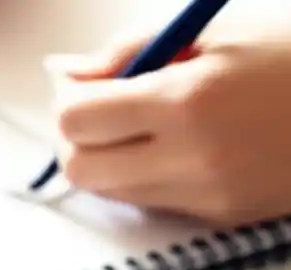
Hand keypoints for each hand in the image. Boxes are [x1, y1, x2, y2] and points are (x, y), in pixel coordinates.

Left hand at [47, 30, 290, 225]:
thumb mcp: (215, 30)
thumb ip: (130, 51)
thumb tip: (66, 72)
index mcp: (188, 101)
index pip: (77, 119)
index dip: (68, 98)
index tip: (81, 82)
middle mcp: (192, 158)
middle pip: (81, 169)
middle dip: (75, 138)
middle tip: (96, 110)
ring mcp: (209, 196)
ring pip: (113, 192)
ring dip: (107, 160)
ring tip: (138, 125)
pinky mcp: (224, 218)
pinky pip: (154, 203)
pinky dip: (145, 177)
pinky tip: (175, 146)